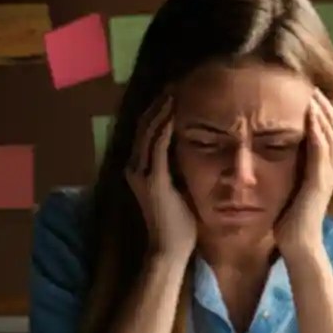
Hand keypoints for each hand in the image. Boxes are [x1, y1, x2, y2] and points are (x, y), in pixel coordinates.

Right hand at [126, 95, 195, 262]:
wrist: (170, 249)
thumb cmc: (181, 224)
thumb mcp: (180, 189)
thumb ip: (181, 171)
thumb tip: (198, 152)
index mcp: (141, 168)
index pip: (148, 131)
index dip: (159, 111)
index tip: (174, 93)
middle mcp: (135, 167)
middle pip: (145, 125)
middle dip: (159, 104)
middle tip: (174, 82)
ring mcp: (141, 172)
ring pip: (148, 131)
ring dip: (162, 109)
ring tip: (174, 90)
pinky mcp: (152, 179)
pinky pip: (157, 145)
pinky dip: (165, 126)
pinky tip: (174, 111)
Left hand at [276, 88, 332, 259]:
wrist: (300, 244)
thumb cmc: (292, 221)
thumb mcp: (294, 189)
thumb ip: (294, 173)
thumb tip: (280, 156)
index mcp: (326, 170)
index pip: (330, 134)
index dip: (324, 113)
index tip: (311, 95)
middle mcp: (331, 169)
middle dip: (324, 106)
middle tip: (311, 87)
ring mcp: (328, 174)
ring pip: (330, 134)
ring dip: (321, 112)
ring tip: (311, 93)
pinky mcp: (320, 180)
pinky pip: (320, 149)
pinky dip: (316, 129)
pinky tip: (310, 115)